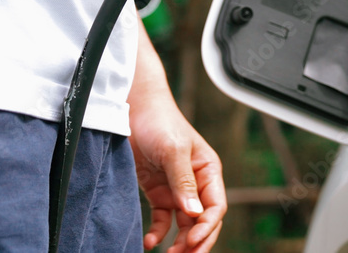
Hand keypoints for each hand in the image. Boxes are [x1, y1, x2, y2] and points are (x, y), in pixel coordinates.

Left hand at [129, 98, 225, 251]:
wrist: (132, 108)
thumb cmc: (159, 121)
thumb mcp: (173, 150)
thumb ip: (183, 182)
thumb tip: (194, 213)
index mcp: (208, 170)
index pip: (215, 206)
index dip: (207, 226)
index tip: (193, 240)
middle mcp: (195, 182)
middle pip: (202, 220)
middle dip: (197, 241)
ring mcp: (175, 188)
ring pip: (183, 224)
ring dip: (179, 241)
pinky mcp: (156, 191)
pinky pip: (162, 219)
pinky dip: (158, 233)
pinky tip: (150, 242)